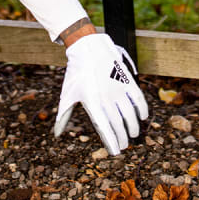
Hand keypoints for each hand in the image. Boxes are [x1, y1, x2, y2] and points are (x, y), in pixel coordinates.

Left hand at [53, 33, 148, 155]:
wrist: (86, 47)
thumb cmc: (76, 74)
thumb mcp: (67, 94)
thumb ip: (64, 116)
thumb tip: (56, 134)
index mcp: (91, 102)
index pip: (104, 127)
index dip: (111, 141)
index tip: (116, 151)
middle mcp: (105, 97)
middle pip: (118, 123)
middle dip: (123, 136)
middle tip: (125, 145)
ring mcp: (117, 88)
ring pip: (129, 113)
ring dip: (133, 126)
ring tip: (134, 134)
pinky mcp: (125, 79)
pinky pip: (137, 97)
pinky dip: (141, 108)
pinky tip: (142, 116)